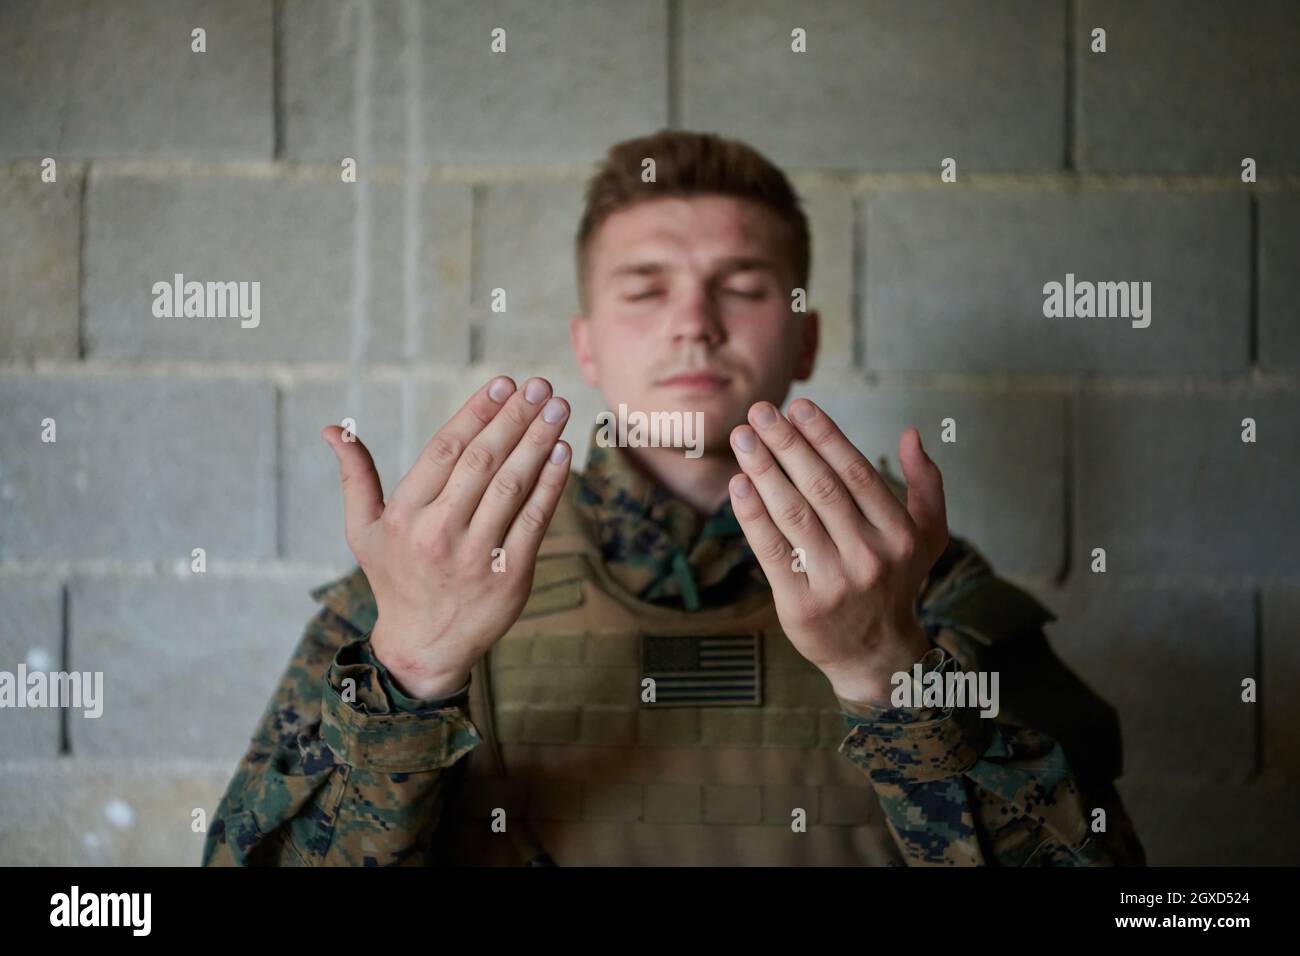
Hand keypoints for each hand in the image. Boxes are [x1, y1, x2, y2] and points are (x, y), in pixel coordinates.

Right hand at [322, 376, 571, 698]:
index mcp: (405, 515)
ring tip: (558, 408)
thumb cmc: (395, 577)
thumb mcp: (363, 530)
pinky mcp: (509, 574)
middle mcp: (438, 532)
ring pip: (512, 486)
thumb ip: (355, 477)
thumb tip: (332, 430)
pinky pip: (535, 520)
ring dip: (538, 441)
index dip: (476, 413)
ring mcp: (476, 555)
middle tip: (539, 385)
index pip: (445, 450)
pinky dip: (551, 484)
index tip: (503, 383)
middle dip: (514, 418)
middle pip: (482, 462)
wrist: (424, 646)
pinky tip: (563, 452)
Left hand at [727, 398, 949, 707]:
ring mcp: (835, 582)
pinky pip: (771, 550)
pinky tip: (738, 484)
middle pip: (821, 488)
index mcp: (900, 534)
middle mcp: (870, 556)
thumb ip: (926, 484)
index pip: (856, 474)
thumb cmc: (896, 581)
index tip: (798, 406)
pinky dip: (752, 515)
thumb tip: (912, 434)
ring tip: (742, 437)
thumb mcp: (927, 536)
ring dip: (764, 470)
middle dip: (787, 444)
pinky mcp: (801, 604)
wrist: (874, 654)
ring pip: (793, 514)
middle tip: (760, 412)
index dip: (825, 436)